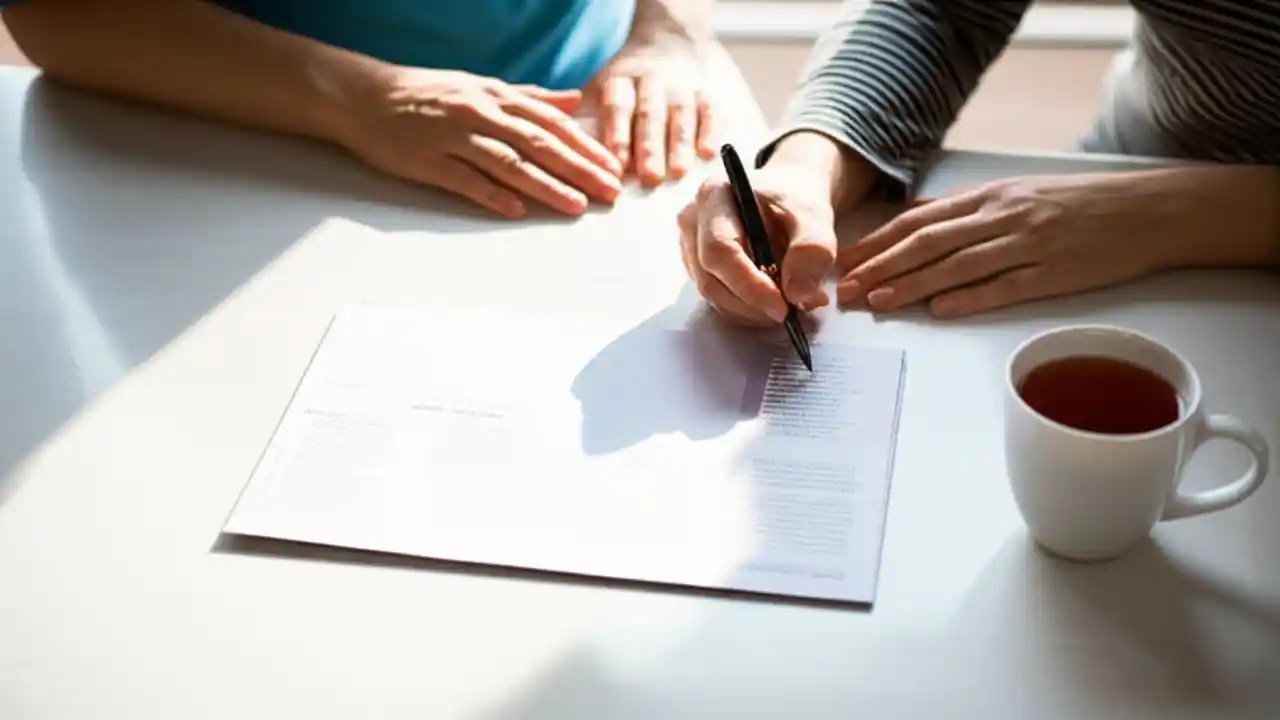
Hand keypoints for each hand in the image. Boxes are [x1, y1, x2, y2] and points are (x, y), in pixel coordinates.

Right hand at [333, 66, 622, 217]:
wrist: (363, 96)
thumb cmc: (428, 93)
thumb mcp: (482, 87)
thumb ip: (530, 96)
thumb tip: (575, 99)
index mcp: (496, 96)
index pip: (551, 121)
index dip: (585, 144)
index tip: (613, 166)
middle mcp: (480, 114)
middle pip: (539, 143)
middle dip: (578, 168)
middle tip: (609, 192)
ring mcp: (453, 137)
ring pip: (507, 163)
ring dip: (545, 185)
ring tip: (576, 206)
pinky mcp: (427, 161)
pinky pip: (464, 179)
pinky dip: (491, 195)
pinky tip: (516, 212)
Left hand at [589, 36, 715, 185]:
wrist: (668, 43)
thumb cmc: (626, 84)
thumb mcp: (599, 89)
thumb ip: (585, 119)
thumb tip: (565, 151)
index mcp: (620, 80)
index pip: (618, 107)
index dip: (618, 134)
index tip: (617, 163)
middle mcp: (651, 81)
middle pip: (650, 114)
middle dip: (649, 146)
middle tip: (649, 178)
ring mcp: (681, 87)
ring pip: (681, 115)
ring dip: (680, 144)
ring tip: (678, 172)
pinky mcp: (706, 94)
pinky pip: (711, 112)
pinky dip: (710, 132)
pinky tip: (708, 154)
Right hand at [678, 161, 840, 325]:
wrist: (791, 196)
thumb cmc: (797, 199)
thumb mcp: (815, 216)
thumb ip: (812, 250)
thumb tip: (799, 294)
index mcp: (714, 196)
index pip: (720, 250)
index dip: (749, 286)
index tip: (782, 309)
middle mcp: (693, 221)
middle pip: (712, 279)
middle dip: (755, 304)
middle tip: (795, 311)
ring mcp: (691, 247)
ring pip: (715, 296)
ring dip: (754, 311)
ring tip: (791, 303)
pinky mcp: (698, 268)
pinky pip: (719, 300)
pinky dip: (749, 309)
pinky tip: (774, 300)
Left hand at [835, 173, 1206, 316]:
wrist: (1148, 210)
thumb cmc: (1079, 203)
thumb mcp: (1017, 191)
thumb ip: (965, 206)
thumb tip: (916, 213)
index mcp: (991, 196)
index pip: (920, 220)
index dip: (879, 242)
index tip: (846, 261)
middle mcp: (1003, 216)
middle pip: (929, 242)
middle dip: (881, 266)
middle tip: (846, 289)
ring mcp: (1029, 244)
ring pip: (959, 264)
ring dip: (913, 284)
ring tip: (879, 302)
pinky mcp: (1056, 273)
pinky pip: (1006, 286)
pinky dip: (971, 297)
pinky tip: (941, 309)